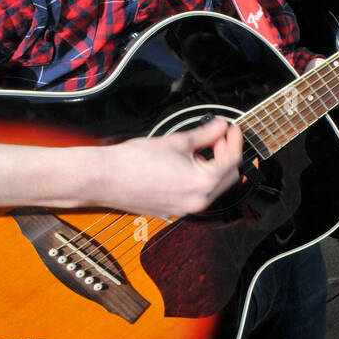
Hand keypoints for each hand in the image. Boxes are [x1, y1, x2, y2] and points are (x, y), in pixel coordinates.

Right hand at [96, 118, 242, 219]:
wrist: (104, 178)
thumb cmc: (132, 161)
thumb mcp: (176, 141)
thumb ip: (204, 134)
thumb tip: (219, 126)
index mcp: (202, 183)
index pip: (232, 159)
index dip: (234, 140)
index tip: (231, 129)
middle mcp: (197, 201)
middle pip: (229, 177)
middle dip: (226, 155)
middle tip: (217, 138)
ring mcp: (186, 209)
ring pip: (214, 189)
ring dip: (214, 169)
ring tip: (199, 151)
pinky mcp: (174, 212)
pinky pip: (197, 196)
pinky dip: (199, 181)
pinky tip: (186, 166)